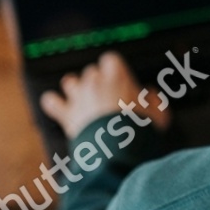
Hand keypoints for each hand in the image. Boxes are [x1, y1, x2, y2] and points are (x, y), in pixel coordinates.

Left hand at [39, 52, 168, 141]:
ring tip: (82, 99)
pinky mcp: (66, 114)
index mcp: (117, 78)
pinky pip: (51, 101)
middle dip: (98, 81)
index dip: (114, 68)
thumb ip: (154, 100)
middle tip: (106, 96)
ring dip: (75, 88)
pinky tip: (57, 106)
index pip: (111, 59)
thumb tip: (151, 94)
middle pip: (91, 71)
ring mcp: (79, 98)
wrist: (117, 149)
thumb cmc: (138, 130)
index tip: (120, 78)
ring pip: (70, 82)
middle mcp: (95, 83)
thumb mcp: (158, 114)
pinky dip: (53, 103)